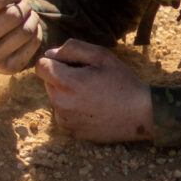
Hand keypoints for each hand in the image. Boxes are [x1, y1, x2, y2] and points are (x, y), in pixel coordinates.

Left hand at [38, 39, 153, 142]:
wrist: (140, 114)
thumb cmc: (123, 82)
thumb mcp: (102, 56)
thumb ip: (72, 48)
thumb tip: (50, 53)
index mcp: (66, 82)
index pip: (40, 66)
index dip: (55, 61)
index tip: (72, 64)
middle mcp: (60, 102)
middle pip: (48, 81)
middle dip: (62, 77)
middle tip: (88, 79)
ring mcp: (63, 119)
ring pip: (55, 98)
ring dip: (67, 93)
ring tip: (92, 94)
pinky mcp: (69, 132)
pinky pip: (62, 114)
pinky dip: (72, 110)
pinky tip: (92, 108)